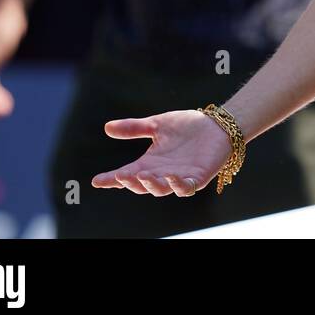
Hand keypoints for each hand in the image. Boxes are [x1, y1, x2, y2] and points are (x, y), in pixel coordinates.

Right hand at [91, 109, 233, 196]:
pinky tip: (171, 177)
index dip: (112, 180)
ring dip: (151, 184)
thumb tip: (107, 127)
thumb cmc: (188, 126)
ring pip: (162, 189)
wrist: (218, 124)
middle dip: (131, 182)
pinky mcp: (197, 178)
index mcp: (150, 163)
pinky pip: (186, 187)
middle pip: (142, 185)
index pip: (127, 174)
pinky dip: (178, 184)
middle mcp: (162, 173)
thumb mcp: (157, 125)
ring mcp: (180, 177)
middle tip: (120, 176)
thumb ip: (135, 129)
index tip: (96, 181)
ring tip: (141, 174)